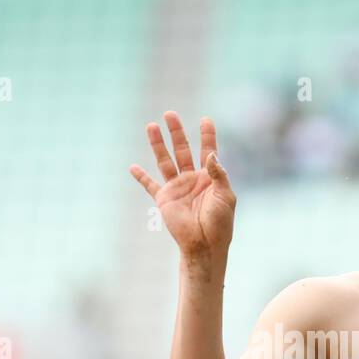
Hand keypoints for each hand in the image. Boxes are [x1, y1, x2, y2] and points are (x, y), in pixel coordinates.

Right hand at [129, 111, 235, 259]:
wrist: (204, 245)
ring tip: (151, 126)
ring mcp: (177, 188)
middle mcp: (192, 180)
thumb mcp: (225, 196)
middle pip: (182, 150)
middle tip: (170, 114)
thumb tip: (210, 154)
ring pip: (165, 161)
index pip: (207, 151)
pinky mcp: (164, 200)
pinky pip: (150, 186)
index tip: (205, 119)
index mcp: (209, 178)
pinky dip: (141, 177)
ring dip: (158, 144)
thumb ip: (218, 174)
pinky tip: (133, 167)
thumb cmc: (219, 223)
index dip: (207, 135)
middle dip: (177, 132)